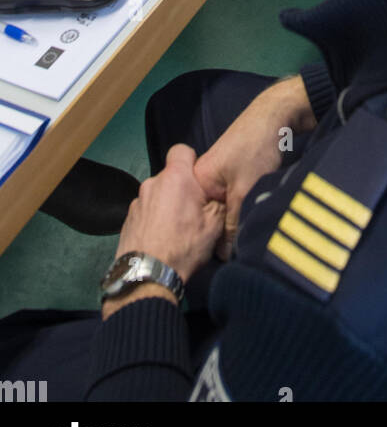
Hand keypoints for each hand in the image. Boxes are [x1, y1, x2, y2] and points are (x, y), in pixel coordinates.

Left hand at [114, 144, 224, 282]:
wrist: (147, 275)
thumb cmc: (184, 246)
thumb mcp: (214, 225)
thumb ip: (217, 203)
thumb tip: (218, 197)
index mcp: (175, 178)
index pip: (182, 150)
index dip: (192, 161)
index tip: (199, 182)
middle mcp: (152, 184)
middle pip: (170, 177)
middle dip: (181, 190)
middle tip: (192, 212)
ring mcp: (137, 202)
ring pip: (158, 195)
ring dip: (166, 205)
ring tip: (175, 230)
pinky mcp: (127, 219)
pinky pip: (146, 211)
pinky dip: (153, 219)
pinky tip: (160, 238)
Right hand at [194, 76, 315, 259]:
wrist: (277, 116)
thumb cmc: (255, 148)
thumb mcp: (243, 191)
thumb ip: (232, 224)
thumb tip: (224, 256)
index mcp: (196, 182)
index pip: (197, 221)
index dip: (210, 240)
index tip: (224, 257)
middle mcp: (203, 180)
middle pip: (211, 217)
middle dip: (226, 230)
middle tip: (241, 245)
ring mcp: (220, 176)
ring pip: (226, 209)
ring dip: (238, 218)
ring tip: (250, 230)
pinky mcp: (235, 173)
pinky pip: (235, 199)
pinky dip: (244, 206)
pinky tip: (255, 212)